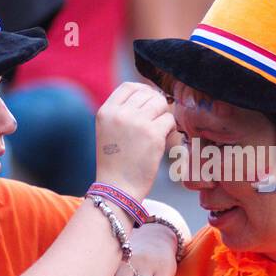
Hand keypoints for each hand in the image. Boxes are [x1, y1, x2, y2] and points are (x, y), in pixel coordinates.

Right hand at [95, 82, 175, 200]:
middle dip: (156, 104)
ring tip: (159, 130)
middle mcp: (120, 114)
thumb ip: (122, 113)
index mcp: (106, 112)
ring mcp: (137, 122)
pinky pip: (169, 119)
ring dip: (163, 115)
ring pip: (160, 103)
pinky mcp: (153, 134)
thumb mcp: (108, 131)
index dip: (143, 90)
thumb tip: (150, 96)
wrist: (117, 188)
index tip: (149, 101)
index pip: (129, 86)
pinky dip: (170, 128)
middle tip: (157, 120)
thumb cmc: (115, 163)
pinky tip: (163, 139)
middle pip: (147, 93)